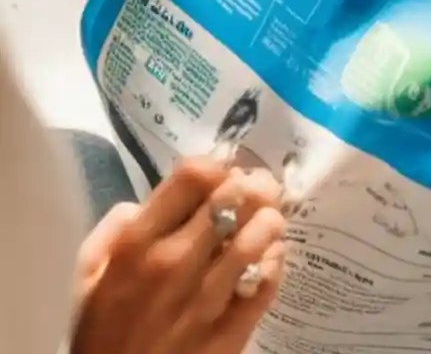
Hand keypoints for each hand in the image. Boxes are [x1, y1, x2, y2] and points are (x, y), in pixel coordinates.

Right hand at [73, 157, 287, 353]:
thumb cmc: (101, 330)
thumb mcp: (88, 274)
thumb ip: (116, 228)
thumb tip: (149, 201)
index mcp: (137, 244)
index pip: (194, 177)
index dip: (216, 167)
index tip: (222, 174)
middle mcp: (175, 262)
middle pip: (235, 198)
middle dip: (252, 185)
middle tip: (258, 187)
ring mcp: (208, 296)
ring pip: (259, 236)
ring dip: (270, 219)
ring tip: (269, 218)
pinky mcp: (233, 326)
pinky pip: (269, 280)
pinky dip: (276, 260)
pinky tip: (272, 255)